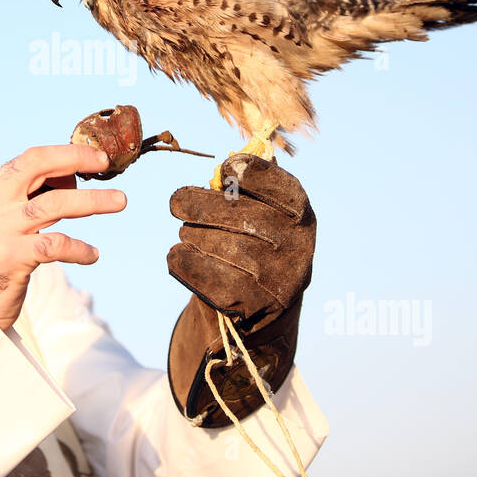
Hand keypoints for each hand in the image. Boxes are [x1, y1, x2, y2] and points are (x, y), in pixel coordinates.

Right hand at [0, 144, 126, 329]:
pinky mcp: (10, 257)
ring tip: (120, 201)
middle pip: (37, 166)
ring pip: (54, 204)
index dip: (66, 154)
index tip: (95, 157)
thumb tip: (73, 177)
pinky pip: (55, 245)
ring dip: (92, 202)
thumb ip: (30, 196)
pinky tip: (93, 254)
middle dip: (75, 159)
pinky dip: (79, 248)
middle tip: (105, 163)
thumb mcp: (4, 218)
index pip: (31, 158)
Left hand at [166, 153, 315, 426]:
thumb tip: (219, 171)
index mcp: (299, 210)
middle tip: (177, 204)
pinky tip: (177, 255)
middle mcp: (295, 241)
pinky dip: (181, 261)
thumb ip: (244, 188)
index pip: (259, 176)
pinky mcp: (253, 303)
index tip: (219, 175)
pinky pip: (203, 275)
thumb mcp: (264, 210)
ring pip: (213, 243)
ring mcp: (277, 275)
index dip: (233, 171)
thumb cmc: (258, 241)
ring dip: (189, 235)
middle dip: (195, 205)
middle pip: (229, 211)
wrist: (270, 305)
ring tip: (186, 234)